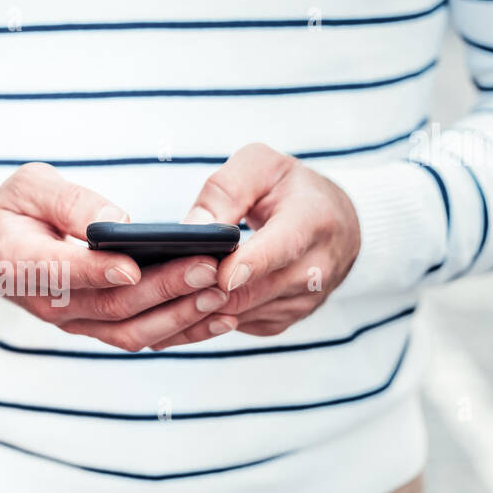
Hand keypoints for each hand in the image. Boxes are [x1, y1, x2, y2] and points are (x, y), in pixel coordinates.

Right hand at [0, 162, 232, 350]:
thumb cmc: (17, 209)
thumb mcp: (29, 187)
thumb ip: (68, 201)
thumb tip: (114, 223)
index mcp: (18, 263)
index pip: (62, 272)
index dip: (98, 271)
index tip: (134, 264)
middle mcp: (47, 303)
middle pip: (109, 305)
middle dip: (161, 289)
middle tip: (207, 267)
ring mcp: (73, 322)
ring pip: (129, 331)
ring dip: (178, 316)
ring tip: (220, 293)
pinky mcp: (97, 329)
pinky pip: (140, 337)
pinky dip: (181, 329)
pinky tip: (218, 315)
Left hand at [151, 144, 359, 347]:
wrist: (336, 225)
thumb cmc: (292, 189)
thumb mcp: (262, 166)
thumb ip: (227, 190)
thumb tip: (191, 228)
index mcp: (313, 222)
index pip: (281, 249)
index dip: (249, 265)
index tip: (219, 274)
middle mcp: (315, 269)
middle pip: (252, 292)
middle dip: (203, 289)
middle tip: (156, 282)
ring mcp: (301, 302)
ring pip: (238, 315)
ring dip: (197, 307)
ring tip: (156, 294)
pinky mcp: (283, 320)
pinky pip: (237, 325)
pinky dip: (205, 316)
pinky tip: (177, 303)